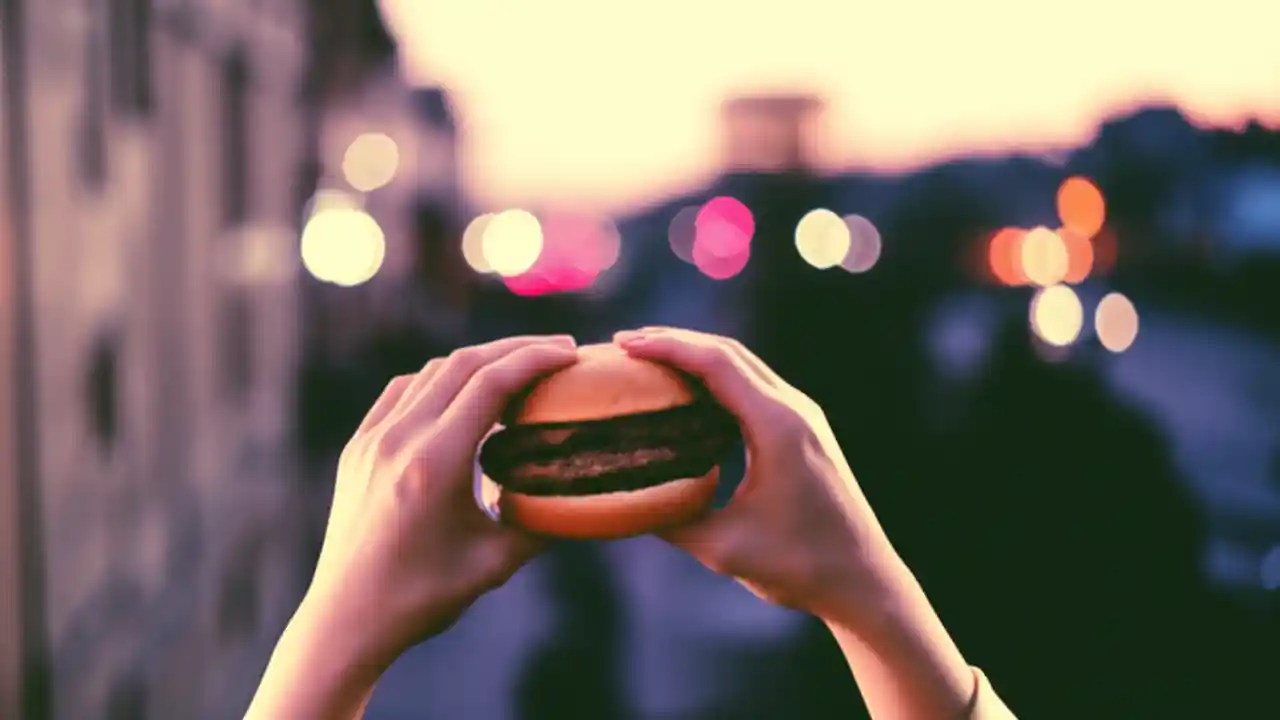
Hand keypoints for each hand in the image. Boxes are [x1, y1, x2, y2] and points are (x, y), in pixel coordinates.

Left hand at [304, 334, 577, 662]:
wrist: (347, 619)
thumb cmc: (424, 597)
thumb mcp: (495, 563)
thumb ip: (544, 525)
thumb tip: (587, 496)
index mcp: (434, 463)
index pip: (491, 383)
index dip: (536, 359)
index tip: (571, 354)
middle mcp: (399, 439)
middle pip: (463, 363)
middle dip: (515, 348)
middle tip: (558, 349)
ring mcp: (372, 439)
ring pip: (431, 372)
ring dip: (479, 361)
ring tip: (518, 367)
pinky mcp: (357, 448)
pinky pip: (402, 392)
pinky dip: (440, 379)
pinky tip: (463, 390)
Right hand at [615, 328, 987, 719]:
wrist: (862, 580)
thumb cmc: (799, 566)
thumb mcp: (724, 549)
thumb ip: (671, 522)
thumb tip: (623, 502)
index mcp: (778, 427)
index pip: (717, 364)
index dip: (668, 348)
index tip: (625, 345)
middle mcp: (794, 410)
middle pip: (728, 352)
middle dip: (675, 342)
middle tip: (625, 345)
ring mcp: (803, 416)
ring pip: (743, 365)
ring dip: (696, 356)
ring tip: (648, 361)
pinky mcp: (804, 429)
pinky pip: (754, 387)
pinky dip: (716, 379)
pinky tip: (687, 394)